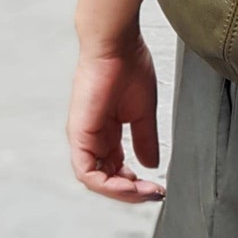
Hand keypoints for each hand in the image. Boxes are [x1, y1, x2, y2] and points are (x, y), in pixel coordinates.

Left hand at [67, 34, 165, 202]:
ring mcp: (84, 137)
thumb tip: (150, 164)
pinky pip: (87, 171)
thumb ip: (144, 139)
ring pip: (95, 180)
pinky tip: (128, 184)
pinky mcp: (80, 134)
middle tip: (152, 193)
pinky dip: (106, 183)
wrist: (117, 44)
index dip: (135, 182)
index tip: (157, 186)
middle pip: (106, 178)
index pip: (116, 168)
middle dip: (130, 191)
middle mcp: (92, 138)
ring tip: (143, 192)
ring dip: (120, 191)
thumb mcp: (143, 112)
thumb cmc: (129, 66)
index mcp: (106, 132)